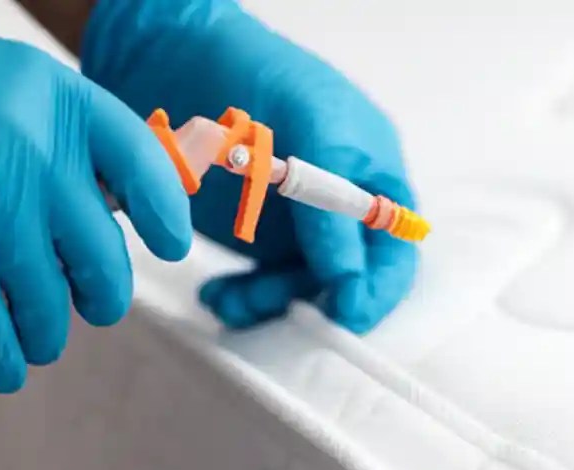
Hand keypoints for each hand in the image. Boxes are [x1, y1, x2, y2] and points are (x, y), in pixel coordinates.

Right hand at [0, 3, 192, 391]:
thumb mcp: (1, 83)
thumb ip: (54, 135)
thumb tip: (99, 204)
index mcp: (62, 102)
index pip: (146, 169)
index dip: (164, 216)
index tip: (167, 245)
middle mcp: (40, 152)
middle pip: (104, 256)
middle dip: (101, 296)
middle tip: (89, 306)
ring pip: (50, 304)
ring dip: (47, 334)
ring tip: (37, 339)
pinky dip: (4, 359)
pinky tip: (4, 369)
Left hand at [83, 0, 417, 331]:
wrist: (179, 55)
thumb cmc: (263, 72)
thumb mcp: (316, 127)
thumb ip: (331, 204)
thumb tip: (347, 278)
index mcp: (373, 178)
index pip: (393, 251)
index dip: (376, 287)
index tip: (344, 310)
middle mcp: (339, 209)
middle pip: (347, 280)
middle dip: (314, 300)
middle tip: (278, 308)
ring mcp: (296, 226)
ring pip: (297, 289)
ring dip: (269, 302)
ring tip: (229, 299)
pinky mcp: (252, 237)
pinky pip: (256, 283)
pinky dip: (239, 296)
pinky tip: (217, 294)